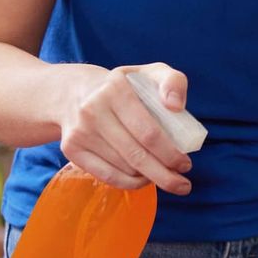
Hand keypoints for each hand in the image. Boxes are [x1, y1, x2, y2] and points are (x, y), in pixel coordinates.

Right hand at [56, 62, 192, 194]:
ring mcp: (80, 132)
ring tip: (165, 177)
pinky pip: (106, 175)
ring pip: (123, 167)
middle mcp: (93, 110)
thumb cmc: (125, 87)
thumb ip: (173, 82)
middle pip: (136, 154)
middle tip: (182, 184)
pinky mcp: (71, 149)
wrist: (76, 92)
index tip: (186, 163)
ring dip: (149, 178)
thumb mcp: (151, 73)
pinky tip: (143, 179)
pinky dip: (129, 183)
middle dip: (164, 174)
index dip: (170, 153)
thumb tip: (176, 106)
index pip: (149, 132)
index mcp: (116, 89)